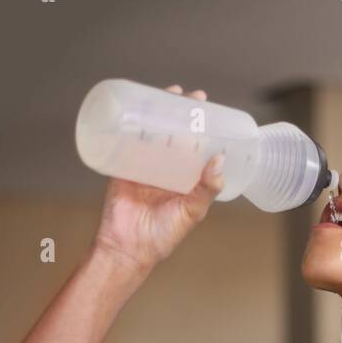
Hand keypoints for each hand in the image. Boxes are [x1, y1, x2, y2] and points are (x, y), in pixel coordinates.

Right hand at [92, 85, 224, 274]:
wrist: (128, 248)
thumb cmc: (163, 236)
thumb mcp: (192, 212)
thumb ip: (207, 189)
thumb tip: (220, 159)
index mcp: (184, 178)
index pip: (194, 144)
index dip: (200, 125)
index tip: (207, 107)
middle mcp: (165, 167)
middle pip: (173, 131)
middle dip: (180, 111)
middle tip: (189, 96)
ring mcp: (142, 164)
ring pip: (150, 131)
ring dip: (157, 110)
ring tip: (167, 93)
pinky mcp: (121, 165)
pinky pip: (124, 140)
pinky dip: (127, 123)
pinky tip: (133, 106)